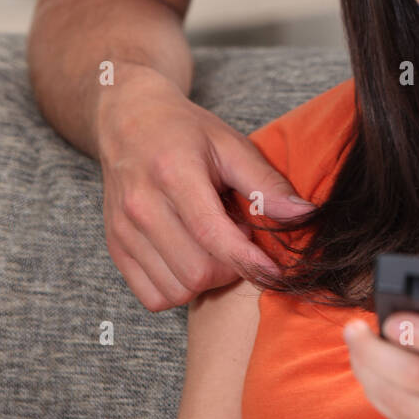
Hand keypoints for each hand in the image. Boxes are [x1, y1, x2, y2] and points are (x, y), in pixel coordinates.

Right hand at [96, 70, 312, 311]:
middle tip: (238, 235)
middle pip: (197, 271)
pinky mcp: (115, 248)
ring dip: (207, 279)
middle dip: (231, 267)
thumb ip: (265, 182)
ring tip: (213, 243)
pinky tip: (190, 256)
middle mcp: (142, 205)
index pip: (213, 235)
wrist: (129, 122)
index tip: (274, 270)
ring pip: (176, 290)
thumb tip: (304, 215)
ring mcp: (123, 230)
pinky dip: (179, 288)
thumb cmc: (185, 132)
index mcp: (174, 173)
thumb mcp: (230, 144)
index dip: (248, 260)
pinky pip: (152, 297)